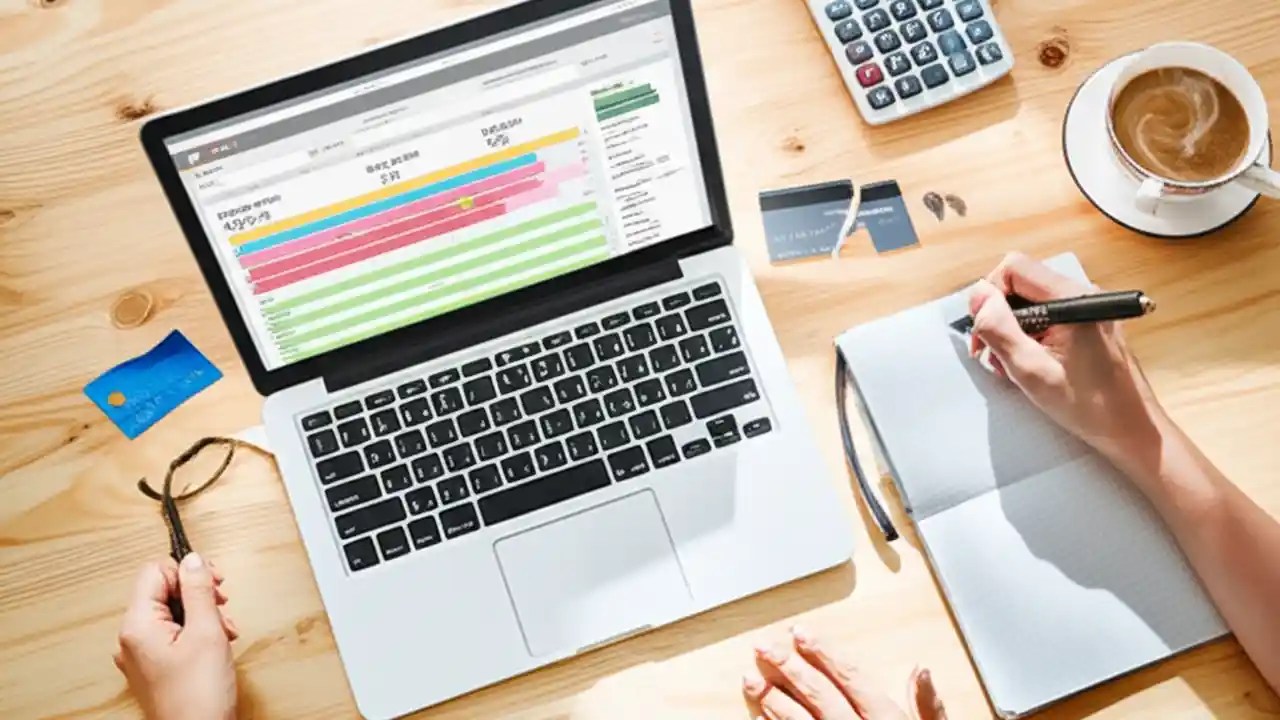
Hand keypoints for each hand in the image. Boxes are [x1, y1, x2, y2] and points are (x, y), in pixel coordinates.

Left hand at [114, 553, 238, 719]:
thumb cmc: (199, 696)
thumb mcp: (207, 632)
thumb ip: (199, 590)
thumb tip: (193, 560)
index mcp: (137, 625)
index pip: (155, 572)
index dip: (187, 571)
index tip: (214, 582)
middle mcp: (131, 638)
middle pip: (162, 591)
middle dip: (197, 594)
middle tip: (223, 605)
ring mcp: (140, 654)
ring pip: (170, 613)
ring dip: (201, 614)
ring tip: (224, 631)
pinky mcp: (153, 666)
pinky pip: (171, 634)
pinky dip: (195, 632)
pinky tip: (215, 643)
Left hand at [742, 626, 946, 719]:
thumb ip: (928, 705)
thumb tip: (920, 669)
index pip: (853, 680)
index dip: (826, 654)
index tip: (800, 633)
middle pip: (821, 696)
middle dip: (790, 668)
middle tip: (763, 647)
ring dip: (774, 699)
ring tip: (751, 679)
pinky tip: (760, 715)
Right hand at [967, 253, 1163, 473]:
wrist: (1131, 430)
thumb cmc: (1090, 406)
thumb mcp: (1031, 371)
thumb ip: (999, 329)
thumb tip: (978, 296)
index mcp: (1073, 299)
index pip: (1014, 268)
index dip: (990, 296)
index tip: (983, 331)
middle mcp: (1084, 294)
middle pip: (1022, 283)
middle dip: (999, 317)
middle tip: (993, 354)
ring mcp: (1089, 307)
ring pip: (1031, 301)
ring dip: (1013, 330)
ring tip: (1013, 366)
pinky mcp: (1089, 322)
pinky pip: (1048, 315)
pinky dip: (1031, 336)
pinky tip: (1031, 364)